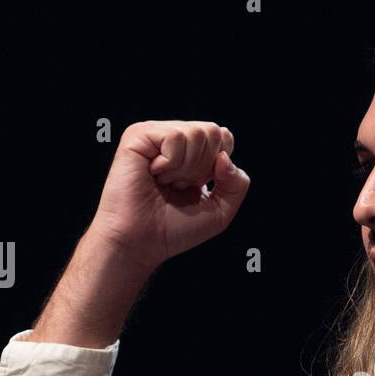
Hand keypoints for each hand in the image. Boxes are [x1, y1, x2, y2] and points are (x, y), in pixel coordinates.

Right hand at [89, 120, 250, 271]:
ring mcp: (155, 135)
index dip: (218, 165)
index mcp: (190, 152)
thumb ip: (237, 184)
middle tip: (177, 186)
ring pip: (197, 133)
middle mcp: (173, 139)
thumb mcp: (220, 211)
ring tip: (164, 182)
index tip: (196, 186)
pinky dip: (171, 163)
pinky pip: (176, 137)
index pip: (223, 136)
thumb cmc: (173, 229)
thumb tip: (224, 156)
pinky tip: (153, 174)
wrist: (140, 242)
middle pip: (213, 132)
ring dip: (185, 169)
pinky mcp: (137, 135)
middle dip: (202, 168)